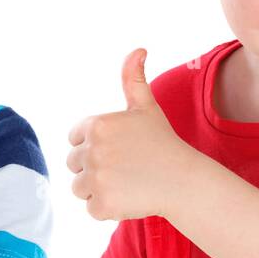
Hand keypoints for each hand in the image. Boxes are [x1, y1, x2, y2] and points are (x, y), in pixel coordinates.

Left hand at [67, 48, 196, 220]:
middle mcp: (91, 150)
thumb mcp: (146, 107)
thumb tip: (138, 49)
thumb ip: (133, 78)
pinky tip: (129, 198)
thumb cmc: (162, 142)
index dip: (95, 145)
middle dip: (95, 167)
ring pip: (79, 187)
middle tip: (125, 168)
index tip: (119, 149)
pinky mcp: (101, 204)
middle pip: (74, 164)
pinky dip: (107, 208)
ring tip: (126, 183)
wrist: (184, 181)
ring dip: (98, 188)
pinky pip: (91, 208)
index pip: (75, 138)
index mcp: (96, 125)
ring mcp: (95, 179)